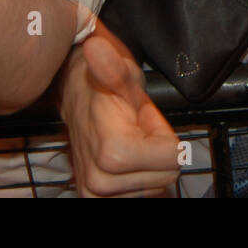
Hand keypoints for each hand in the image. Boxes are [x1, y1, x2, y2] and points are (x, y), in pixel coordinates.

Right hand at [60, 25, 180, 196]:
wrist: (73, 100)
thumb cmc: (102, 86)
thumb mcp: (120, 72)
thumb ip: (113, 66)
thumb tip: (95, 47)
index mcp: (113, 153)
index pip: (173, 158)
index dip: (162, 133)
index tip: (142, 119)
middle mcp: (100, 181)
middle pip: (167, 175)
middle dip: (156, 150)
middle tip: (135, 128)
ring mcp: (96, 194)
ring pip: (155, 185)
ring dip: (146, 162)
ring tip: (127, 139)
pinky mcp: (93, 200)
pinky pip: (140, 194)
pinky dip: (136, 176)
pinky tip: (122, 158)